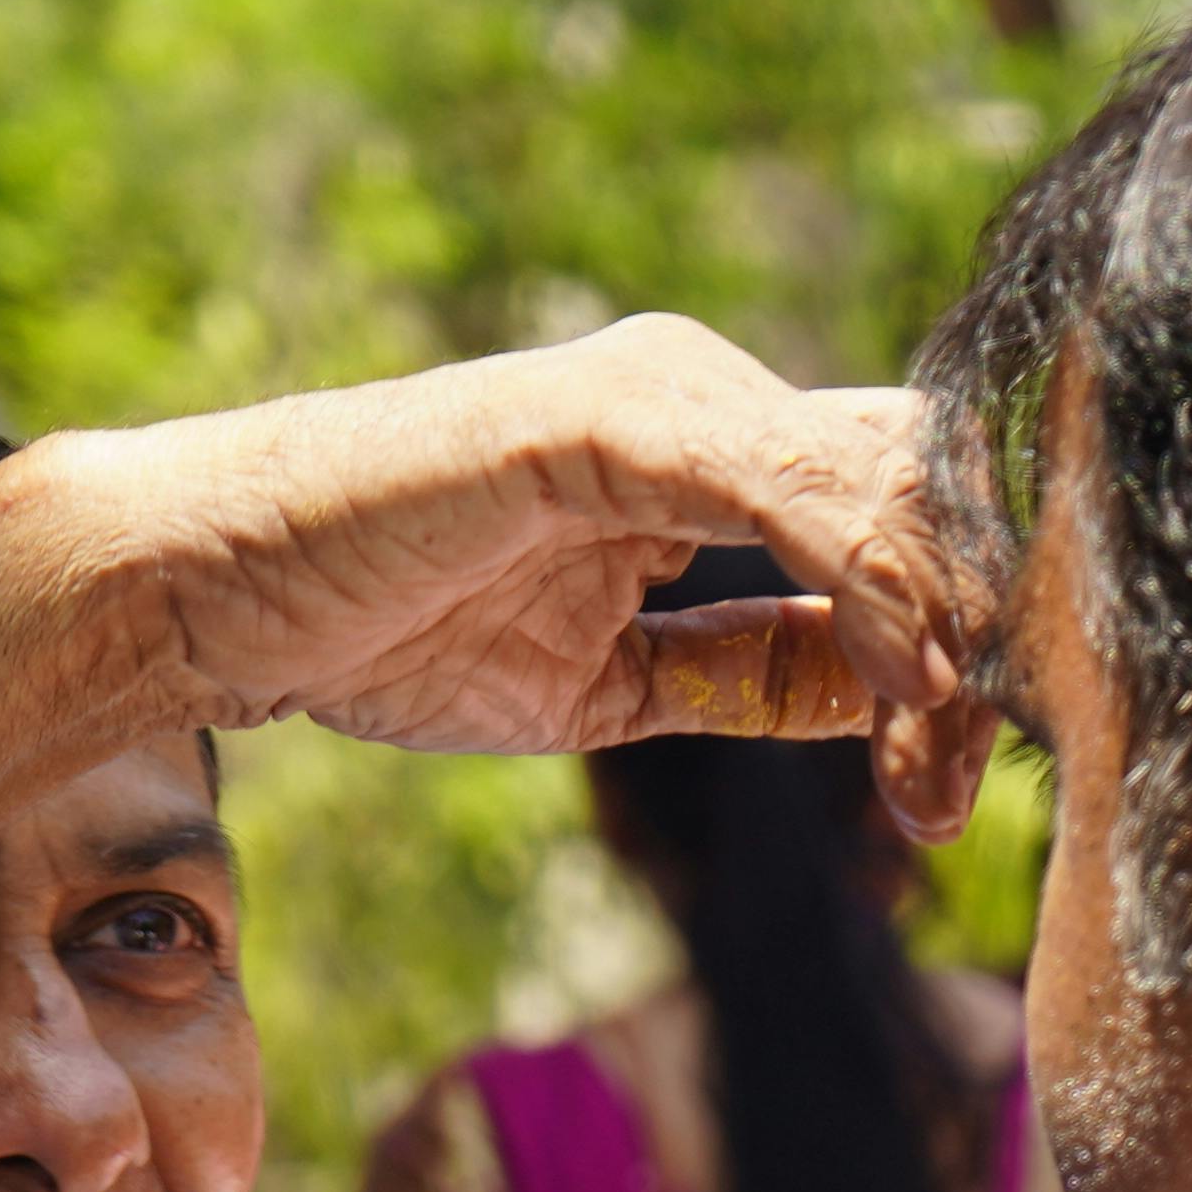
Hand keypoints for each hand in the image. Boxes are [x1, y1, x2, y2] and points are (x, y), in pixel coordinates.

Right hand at [0, 321, 990, 1012]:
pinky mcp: (615, 416)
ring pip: (889, 494)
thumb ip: (746, 672)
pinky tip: (896, 707)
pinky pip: (800, 500)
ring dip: (940, 650)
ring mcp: (669, 391)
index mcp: (712, 445)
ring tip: (932, 783)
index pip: (896, 513)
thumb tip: (882, 697)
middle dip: (975, 649)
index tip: (964, 773)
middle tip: (959, 800)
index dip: (957, 634)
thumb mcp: (609, 680)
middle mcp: (710, 395)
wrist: (216, 590)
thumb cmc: (380, 630)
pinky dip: (873, 607)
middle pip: (924, 496)